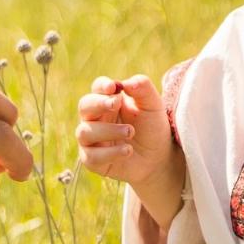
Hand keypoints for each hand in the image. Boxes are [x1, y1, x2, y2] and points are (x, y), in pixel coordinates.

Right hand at [78, 75, 184, 226]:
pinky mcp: (92, 160)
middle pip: (84, 106)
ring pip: (85, 131)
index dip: (102, 85)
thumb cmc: (152, 128)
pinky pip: (92, 156)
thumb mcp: (153, 106)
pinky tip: (128, 150)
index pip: (97, 88)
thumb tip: (127, 83)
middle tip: (115, 104)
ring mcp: (91, 140)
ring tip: (131, 131)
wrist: (158, 159)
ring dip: (108, 130)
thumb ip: (143, 89)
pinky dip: (110, 153)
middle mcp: (95, 118)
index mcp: (108, 101)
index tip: (113, 87)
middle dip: (97, 103)